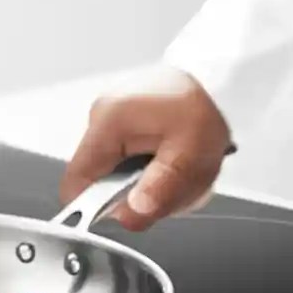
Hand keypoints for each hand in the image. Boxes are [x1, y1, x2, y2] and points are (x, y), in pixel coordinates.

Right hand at [60, 67, 232, 230]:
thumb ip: (160, 190)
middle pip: (95, 181)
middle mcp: (98, 117)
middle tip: (168, 183)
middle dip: (130, 193)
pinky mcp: (115, 119)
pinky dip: (142, 166)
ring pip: (109, 172)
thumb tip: (128, 217)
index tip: (133, 207)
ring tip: (172, 166)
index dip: (97, 207)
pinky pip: (119, 157)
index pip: (76, 184)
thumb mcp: (193, 155)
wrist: (215, 76)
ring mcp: (105, 116)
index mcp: (108, 123)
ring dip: (139, 181)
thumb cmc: (206, 109)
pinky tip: (165, 155)